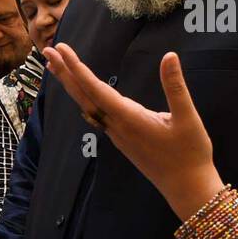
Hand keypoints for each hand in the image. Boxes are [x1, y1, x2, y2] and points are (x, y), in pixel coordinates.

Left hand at [42, 44, 223, 220]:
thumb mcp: (187, 118)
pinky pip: (96, 115)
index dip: (77, 68)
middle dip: (65, 73)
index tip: (62, 50)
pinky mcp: (121, 139)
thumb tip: (169, 56)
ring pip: (87, 105)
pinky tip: (83, 94)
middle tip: (47, 51)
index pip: (96, 89)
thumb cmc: (190, 154)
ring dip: (72, 85)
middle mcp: (116, 126)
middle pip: (83, 96)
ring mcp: (116, 134)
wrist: (185, 187)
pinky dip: (84, 99)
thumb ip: (175, 86)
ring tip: (57, 67)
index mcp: (129, 118)